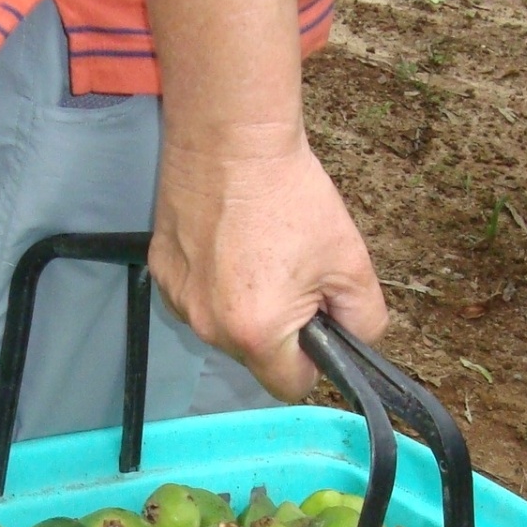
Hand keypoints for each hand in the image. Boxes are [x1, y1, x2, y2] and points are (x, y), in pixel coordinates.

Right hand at [150, 126, 387, 400]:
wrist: (230, 139)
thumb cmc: (289, 194)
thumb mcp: (350, 260)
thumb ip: (365, 318)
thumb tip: (355, 341)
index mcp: (258, 333)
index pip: (289, 387)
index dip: (310, 363)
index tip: (317, 327)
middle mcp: (210, 328)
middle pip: (254, 356)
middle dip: (277, 328)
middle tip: (292, 273)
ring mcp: (180, 302)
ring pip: (224, 327)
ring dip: (243, 305)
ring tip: (257, 251)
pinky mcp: (162, 274)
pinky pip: (197, 298)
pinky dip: (214, 281)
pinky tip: (226, 241)